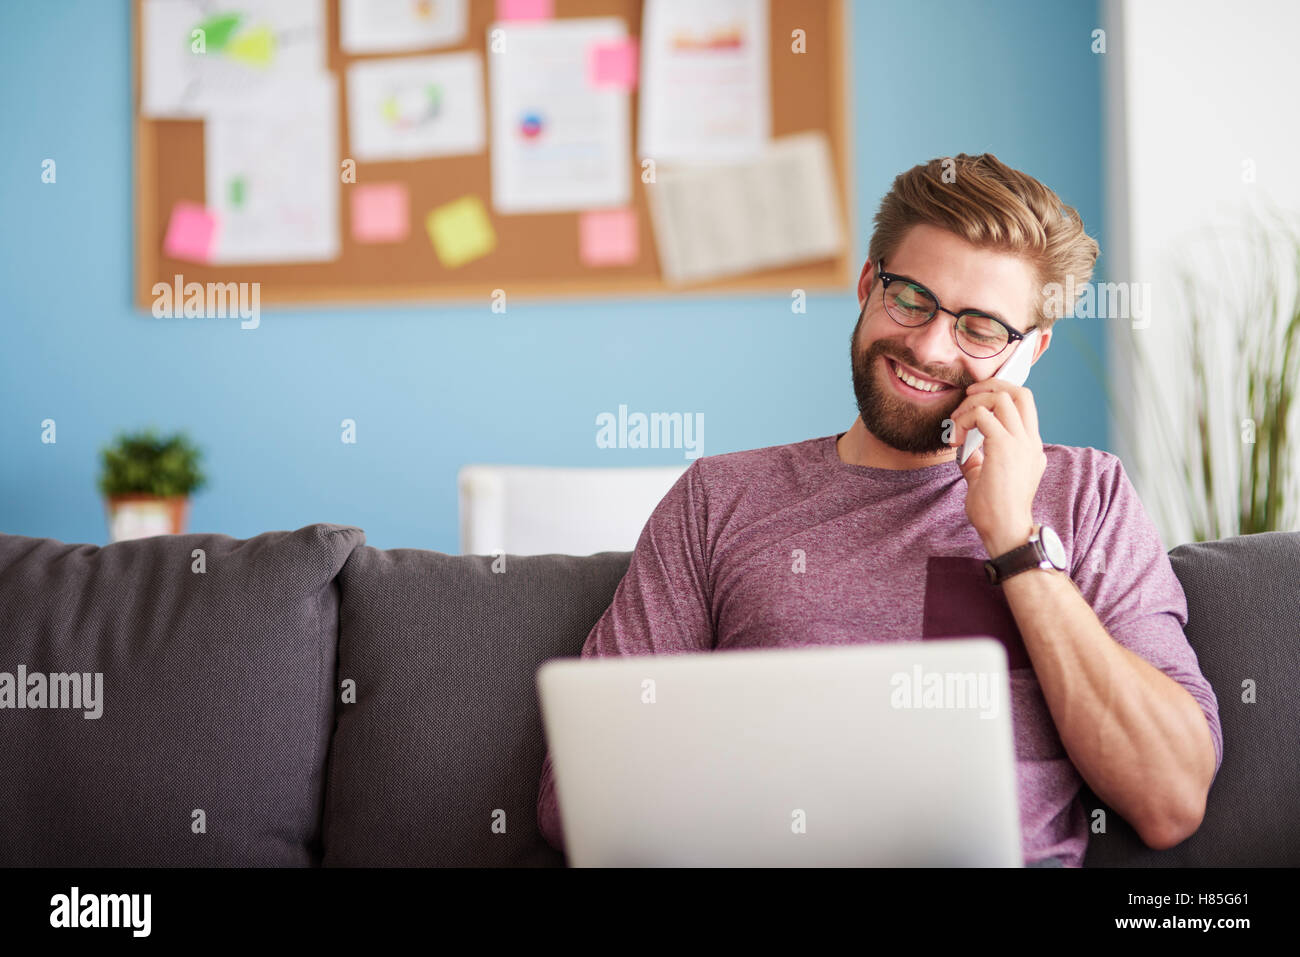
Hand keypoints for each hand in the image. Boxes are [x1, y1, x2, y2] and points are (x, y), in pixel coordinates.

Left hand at [946, 379, 1046, 555]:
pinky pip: (982, 415)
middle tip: (967, 397)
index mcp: (1030, 447)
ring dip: (973, 404)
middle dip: (990, 386)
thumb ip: (977, 459)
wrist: (1005, 531)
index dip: (999, 393)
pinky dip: (964, 420)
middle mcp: (1030, 441)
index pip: (1023, 404)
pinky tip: (955, 439)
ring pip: (1001, 397)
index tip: (975, 402)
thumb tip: (962, 448)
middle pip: (1019, 391)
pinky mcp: (1004, 447)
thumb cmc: (995, 511)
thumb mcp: (985, 477)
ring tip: (956, 424)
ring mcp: (1021, 443)